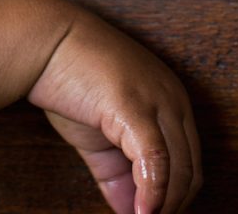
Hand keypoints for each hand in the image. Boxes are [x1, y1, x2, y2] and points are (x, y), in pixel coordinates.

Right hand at [0, 0, 200, 213]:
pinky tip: (138, 213)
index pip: (189, 162)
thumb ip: (119, 172)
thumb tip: (130, 211)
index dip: (174, 198)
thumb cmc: (71, 80)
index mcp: (170, 101)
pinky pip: (155, 163)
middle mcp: (172, 100)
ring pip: (178, 172)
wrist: (48, 41)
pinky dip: (151, 196)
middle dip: (171, 207)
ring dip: (162, 208)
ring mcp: (157, 101)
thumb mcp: (102, 133)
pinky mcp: (135, 108)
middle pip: (190, 171)